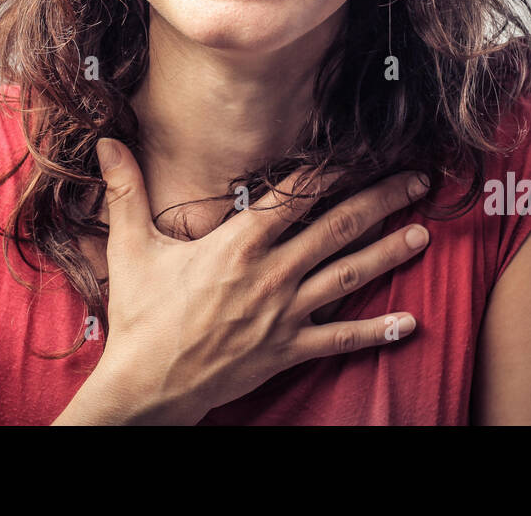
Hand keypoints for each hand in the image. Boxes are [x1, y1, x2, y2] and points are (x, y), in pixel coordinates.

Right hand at [58, 138, 431, 423]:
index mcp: (238, 242)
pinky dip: (377, 332)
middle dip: (382, 199)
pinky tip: (410, 324)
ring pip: (348, 276)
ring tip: (424, 234)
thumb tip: (106, 144)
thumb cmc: (140, 315)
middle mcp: (270, 273)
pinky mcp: (288, 350)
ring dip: (389, 253)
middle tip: (419, 180)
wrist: (147, 386)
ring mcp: (284, 313)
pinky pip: (341, 339)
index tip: (363, 147)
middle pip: (337, 227)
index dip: (333, 167)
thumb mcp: (131, 247)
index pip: (296, 193)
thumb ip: (125, 190)